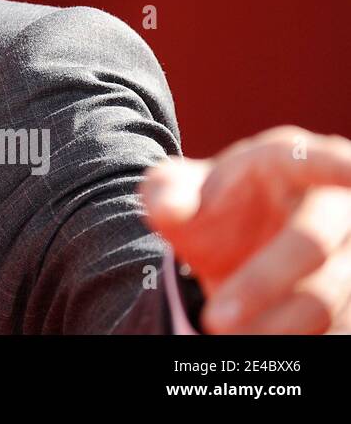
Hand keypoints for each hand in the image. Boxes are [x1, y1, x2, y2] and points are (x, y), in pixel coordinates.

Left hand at [138, 126, 350, 333]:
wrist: (232, 247)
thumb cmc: (207, 207)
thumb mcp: (174, 193)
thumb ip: (165, 193)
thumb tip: (170, 208)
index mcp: (286, 161)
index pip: (316, 160)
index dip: (338, 166)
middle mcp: (332, 201)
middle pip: (313, 243)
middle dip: (262, 284)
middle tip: (213, 319)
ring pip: (329, 295)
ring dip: (276, 323)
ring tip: (225, 332)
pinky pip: (338, 322)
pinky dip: (295, 336)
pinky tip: (256, 339)